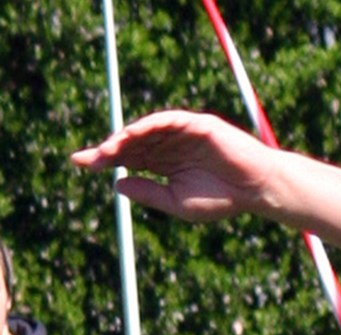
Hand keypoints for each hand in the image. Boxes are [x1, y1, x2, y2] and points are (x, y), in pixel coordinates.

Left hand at [70, 111, 273, 221]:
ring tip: (107, 150)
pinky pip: (168, 120)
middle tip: (88, 158)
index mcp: (165, 165)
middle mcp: (170, 146)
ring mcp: (183, 134)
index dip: (103, 158)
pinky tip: (132, 134)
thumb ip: (149, 193)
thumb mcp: (177, 202)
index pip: (128, 158)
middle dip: (108, 150)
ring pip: (146, 130)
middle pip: (131, 143)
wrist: (256, 190)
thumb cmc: (222, 199)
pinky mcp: (197, 125)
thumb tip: (116, 183)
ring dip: (125, 138)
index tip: (78, 161)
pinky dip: (148, 125)